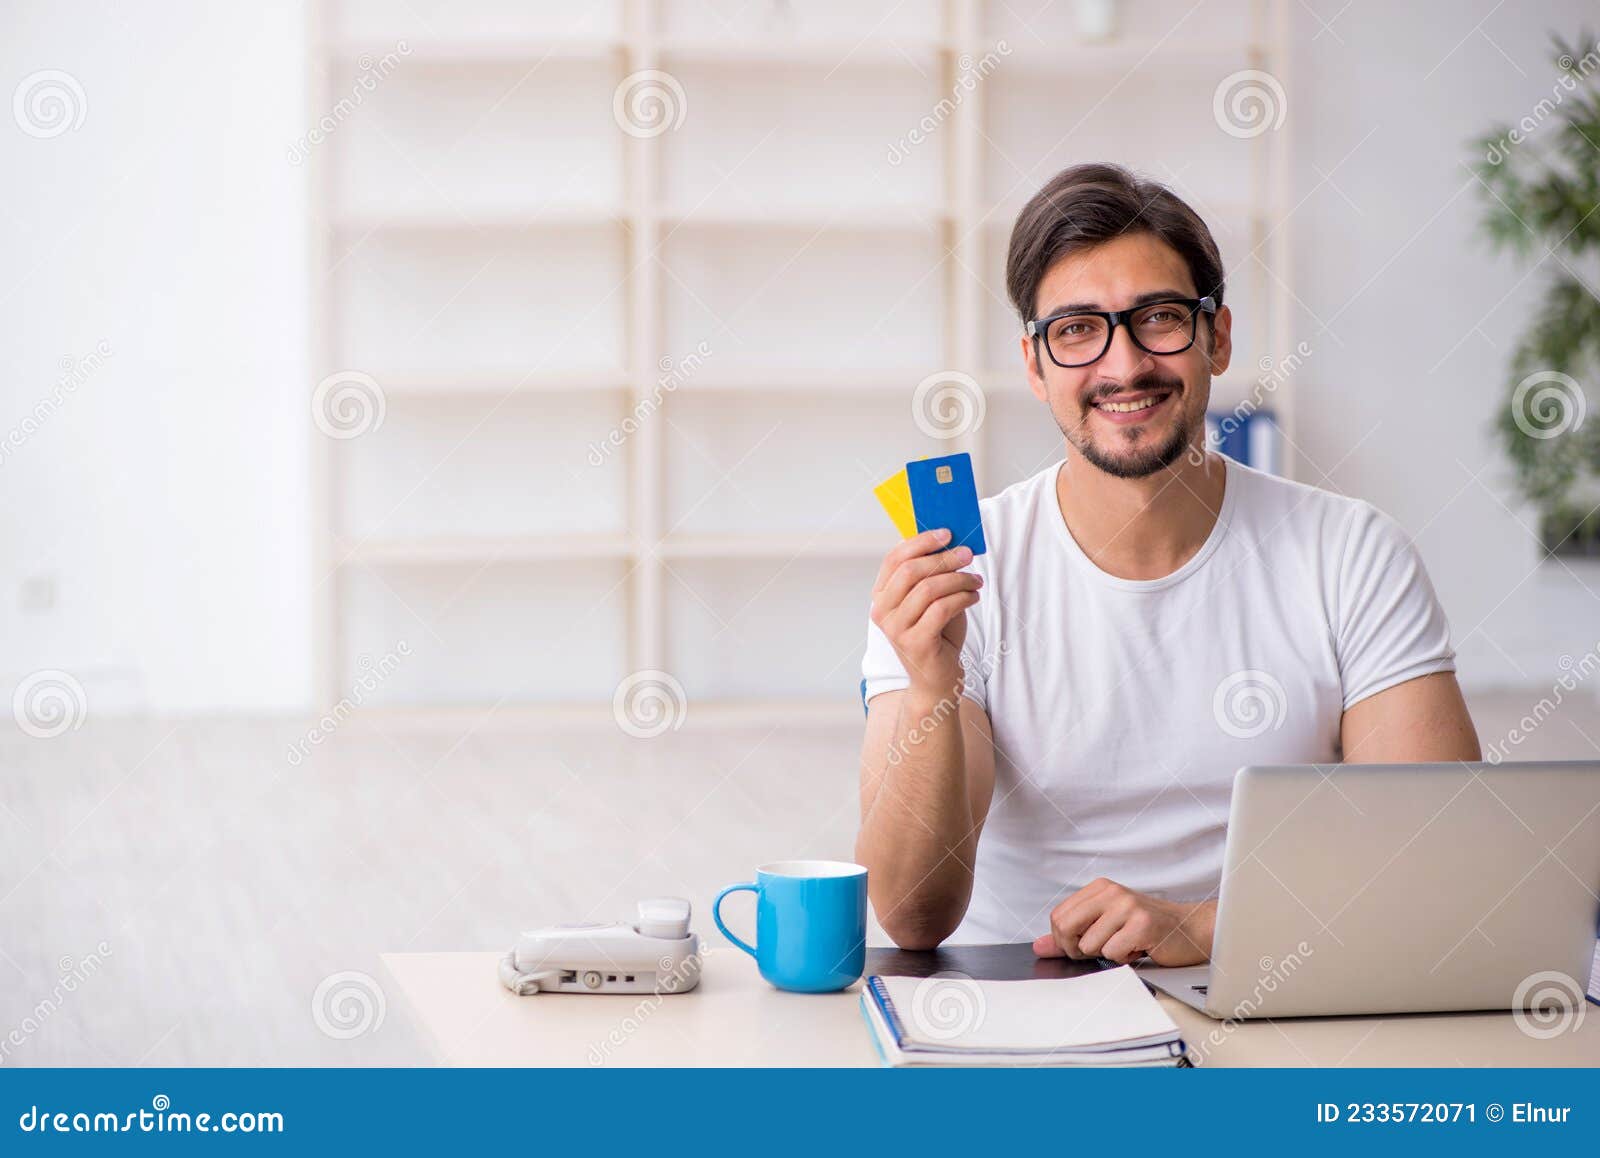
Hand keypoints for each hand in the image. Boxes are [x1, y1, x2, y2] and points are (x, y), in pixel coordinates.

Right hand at [869, 528, 982, 698]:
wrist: (937, 680)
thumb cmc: (936, 635)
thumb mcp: (930, 600)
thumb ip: (931, 575)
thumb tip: (948, 542)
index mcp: (881, 596)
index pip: (894, 558)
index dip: (921, 541)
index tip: (947, 533)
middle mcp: (882, 611)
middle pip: (911, 570)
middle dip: (944, 558)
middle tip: (968, 554)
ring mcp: (896, 629)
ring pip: (929, 588)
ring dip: (959, 579)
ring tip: (975, 581)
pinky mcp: (915, 643)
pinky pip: (942, 608)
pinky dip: (963, 597)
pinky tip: (974, 597)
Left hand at [1032, 878, 1215, 965]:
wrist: (1189, 929)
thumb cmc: (1147, 928)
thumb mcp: (1105, 926)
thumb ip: (1070, 935)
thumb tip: (1040, 946)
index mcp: (1099, 888)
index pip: (1057, 917)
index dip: (1064, 940)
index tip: (1082, 945)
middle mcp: (1111, 892)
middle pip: (1065, 928)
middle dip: (1078, 949)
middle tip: (1100, 949)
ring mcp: (1127, 906)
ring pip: (1090, 945)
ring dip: (1107, 954)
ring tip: (1126, 944)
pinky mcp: (1142, 924)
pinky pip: (1113, 952)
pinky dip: (1125, 958)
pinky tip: (1139, 947)